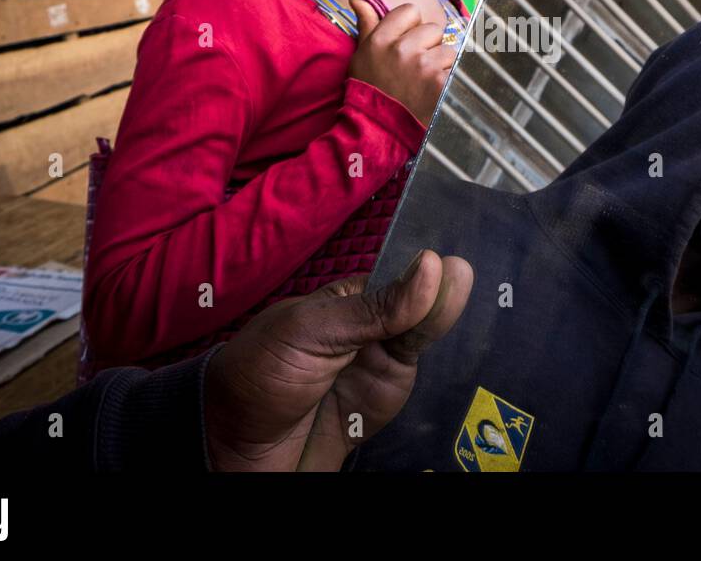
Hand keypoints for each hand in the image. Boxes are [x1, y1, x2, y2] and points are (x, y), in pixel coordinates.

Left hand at [202, 250, 472, 470]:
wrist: (238, 448)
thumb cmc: (257, 374)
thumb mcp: (310, 331)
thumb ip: (374, 308)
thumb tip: (431, 266)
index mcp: (345, 300)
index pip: (394, 272)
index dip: (418, 262)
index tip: (443, 252)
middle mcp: (369, 326)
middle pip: (417, 300)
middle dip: (439, 284)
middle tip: (460, 268)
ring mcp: (382, 360)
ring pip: (425, 329)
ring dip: (444, 309)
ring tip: (463, 279)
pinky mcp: (391, 394)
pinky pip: (424, 367)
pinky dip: (441, 342)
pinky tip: (455, 315)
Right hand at [347, 0, 454, 125]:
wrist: (378, 130)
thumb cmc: (370, 90)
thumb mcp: (361, 56)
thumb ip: (366, 25)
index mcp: (381, 39)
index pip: (411, 11)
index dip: (412, 26)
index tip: (407, 43)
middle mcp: (402, 48)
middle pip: (434, 30)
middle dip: (429, 47)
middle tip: (416, 69)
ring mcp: (423, 65)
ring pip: (448, 51)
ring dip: (441, 66)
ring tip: (423, 84)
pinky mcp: (440, 83)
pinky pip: (456, 70)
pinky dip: (449, 82)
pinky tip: (433, 93)